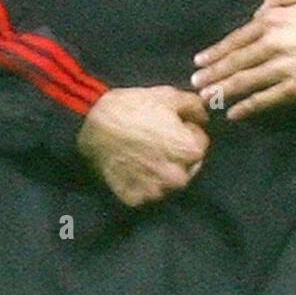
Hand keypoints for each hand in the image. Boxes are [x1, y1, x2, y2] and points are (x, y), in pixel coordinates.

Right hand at [76, 86, 208, 206]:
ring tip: (144, 153)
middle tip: (157, 140)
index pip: (200, 143)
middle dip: (178, 154)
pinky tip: (131, 165)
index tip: (171, 125)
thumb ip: (195, 107)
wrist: (91, 123)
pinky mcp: (134, 199)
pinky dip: (142, 182)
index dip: (187, 131)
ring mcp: (155, 191)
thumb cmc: (133, 107)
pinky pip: (145, 192)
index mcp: (190, 152)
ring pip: (167, 182)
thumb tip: (204, 118)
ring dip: (162, 170)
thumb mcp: (169, 96)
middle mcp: (177, 177)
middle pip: (187, 166)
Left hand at [191, 0, 295, 120]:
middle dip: (212, 73)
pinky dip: (246, 108)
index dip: (216, 51)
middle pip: (235, 61)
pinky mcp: (293, 89)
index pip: (238, 37)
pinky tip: (234, 113)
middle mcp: (274, 42)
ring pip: (244, 81)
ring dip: (222, 91)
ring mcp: (283, 68)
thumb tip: (257, 11)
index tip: (201, 60)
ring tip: (207, 98)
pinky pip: (264, 100)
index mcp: (276, 18)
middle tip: (196, 83)